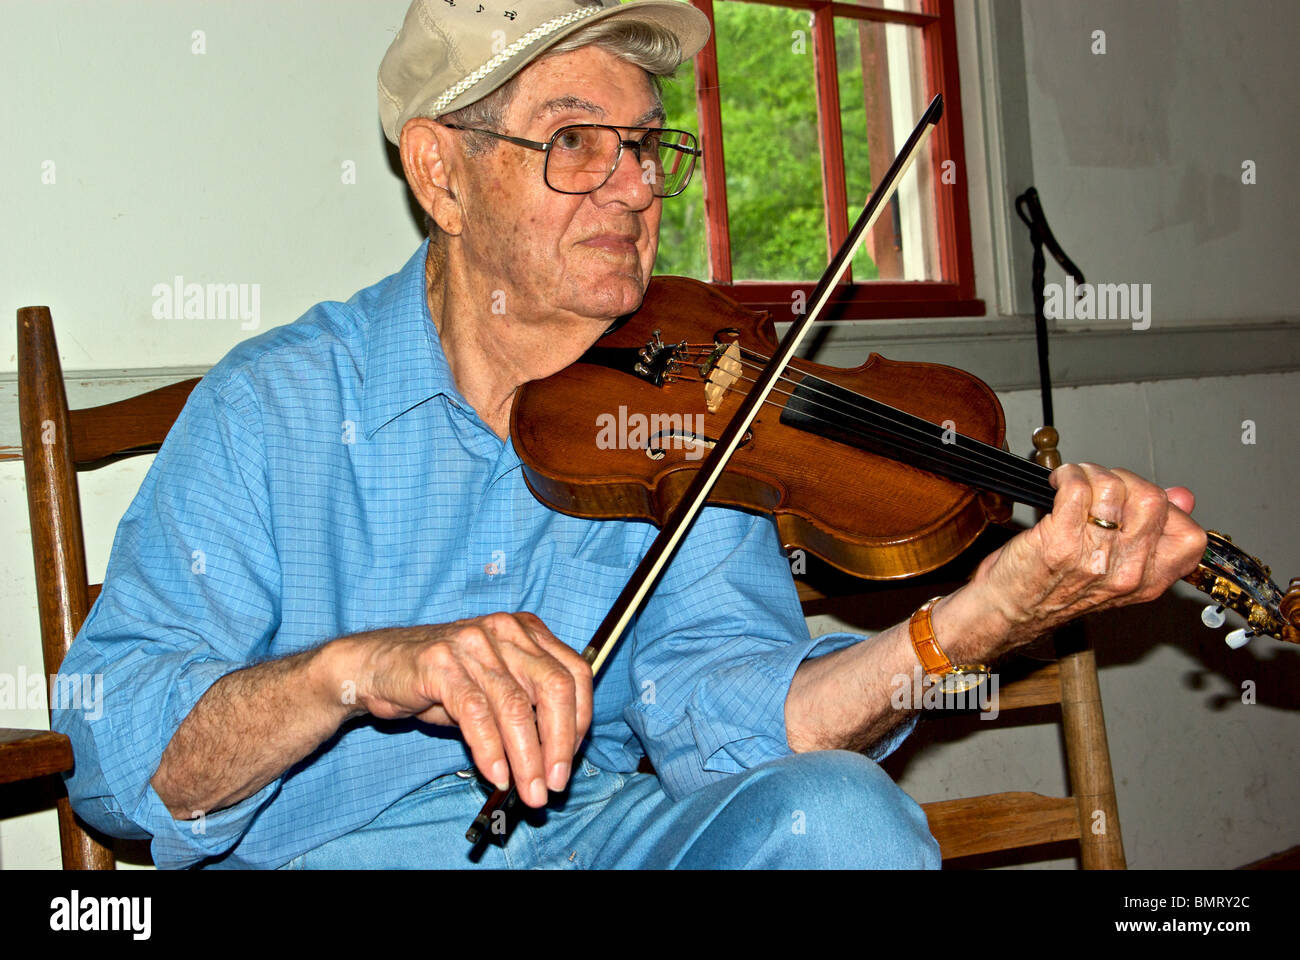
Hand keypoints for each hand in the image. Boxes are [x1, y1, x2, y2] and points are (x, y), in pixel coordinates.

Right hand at [342, 612, 592, 807]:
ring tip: (529, 791)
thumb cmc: (440, 680)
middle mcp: (505, 631)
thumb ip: (526, 707)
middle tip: (555, 783)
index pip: (574, 672)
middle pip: (554, 687)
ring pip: (515, 706)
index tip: (574, 757)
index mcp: (526, 631)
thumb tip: (556, 758)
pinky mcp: (441, 664)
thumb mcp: (493, 685)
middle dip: (562, 742)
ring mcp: (474, 643)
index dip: (581, 719)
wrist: (376, 666)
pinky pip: (476, 713)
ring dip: (527, 757)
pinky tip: (496, 774)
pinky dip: (491, 749)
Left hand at [969, 462, 1207, 652]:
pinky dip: (1067, 475)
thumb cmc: (1053, 592)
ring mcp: (1094, 557)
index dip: (1170, 507)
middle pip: (1152, 501)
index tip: (1139, 499)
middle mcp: (1126, 572)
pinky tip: (1058, 483)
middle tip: (1101, 484)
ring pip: (1113, 488)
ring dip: (1091, 473)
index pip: (1191, 537)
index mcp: (1147, 581)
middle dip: (1125, 478)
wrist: (1008, 613)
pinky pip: (1075, 488)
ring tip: (1076, 481)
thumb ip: (1152, 536)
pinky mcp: (1059, 542)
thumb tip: (1182, 497)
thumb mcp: (1116, 570)